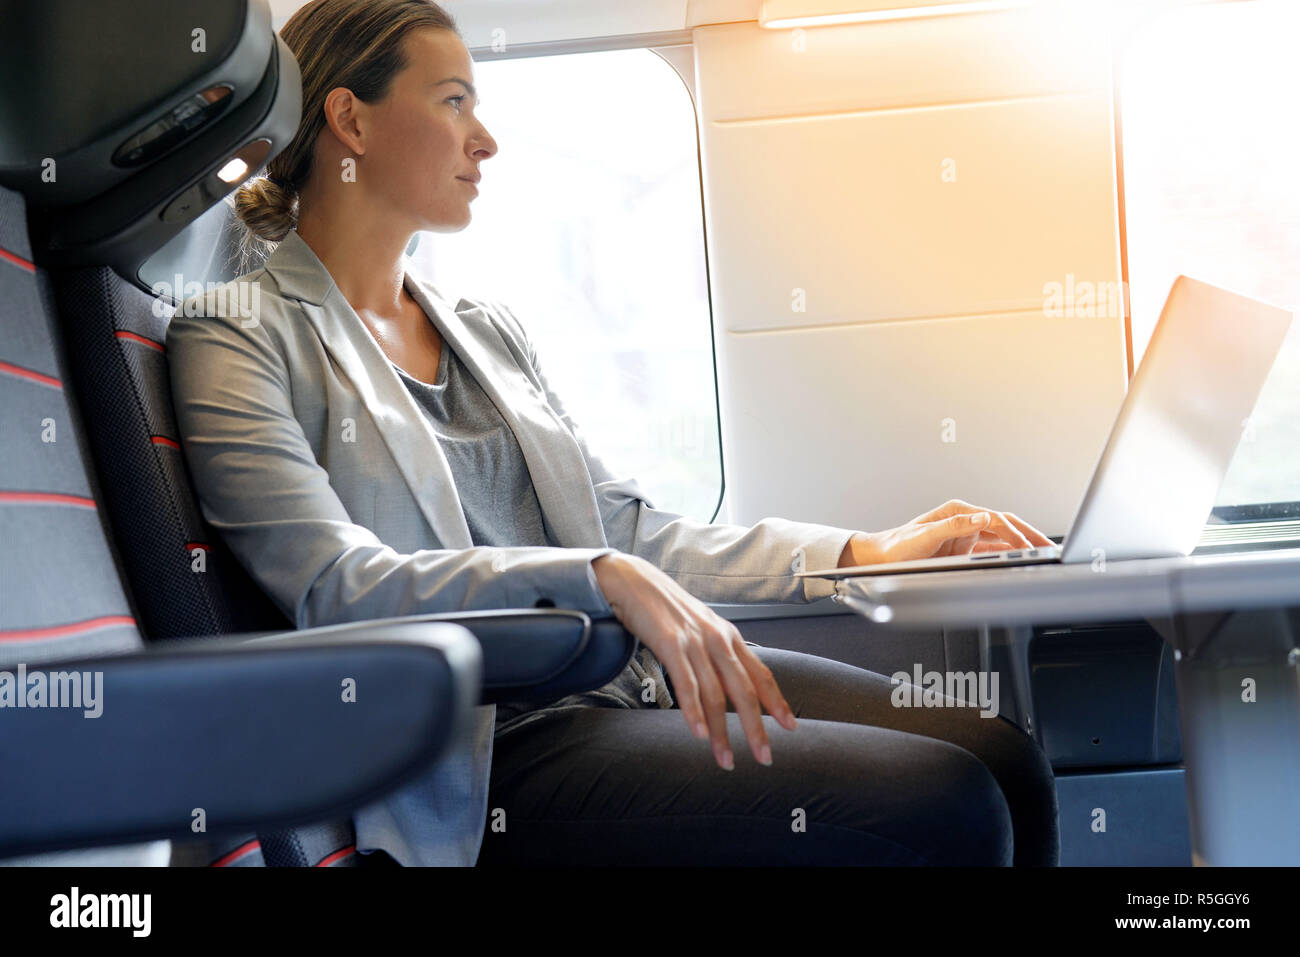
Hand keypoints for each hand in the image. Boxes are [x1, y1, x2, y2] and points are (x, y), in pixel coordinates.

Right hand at [591, 552, 794, 770]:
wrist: (633, 580)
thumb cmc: (666, 609)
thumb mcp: (700, 629)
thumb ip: (716, 654)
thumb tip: (730, 683)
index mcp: (729, 637)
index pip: (762, 674)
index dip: (778, 703)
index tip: (791, 728)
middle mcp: (718, 639)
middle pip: (745, 691)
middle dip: (756, 729)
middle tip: (764, 759)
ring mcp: (695, 642)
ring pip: (716, 695)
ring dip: (722, 733)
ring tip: (726, 760)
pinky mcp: (670, 644)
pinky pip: (686, 683)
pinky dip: (694, 711)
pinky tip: (699, 734)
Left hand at [840, 498, 1054, 566]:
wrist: (880, 559)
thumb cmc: (897, 546)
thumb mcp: (924, 535)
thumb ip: (954, 526)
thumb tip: (983, 518)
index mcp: (958, 511)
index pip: (997, 519)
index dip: (1017, 532)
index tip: (1031, 544)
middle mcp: (965, 521)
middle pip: (1006, 526)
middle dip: (1029, 535)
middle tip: (1050, 546)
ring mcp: (966, 536)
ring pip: (1002, 540)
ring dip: (1022, 546)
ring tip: (1044, 554)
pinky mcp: (963, 550)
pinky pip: (992, 552)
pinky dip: (1009, 556)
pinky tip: (1023, 561)